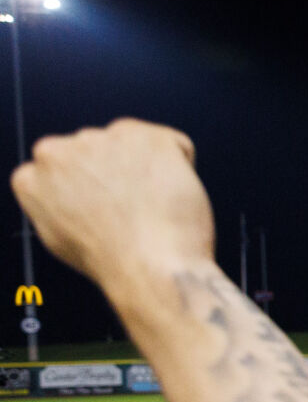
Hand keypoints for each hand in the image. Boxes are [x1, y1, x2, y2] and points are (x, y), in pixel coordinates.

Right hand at [10, 119, 215, 290]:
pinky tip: (174, 197)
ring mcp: (101, 139)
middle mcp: (59, 150)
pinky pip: (174, 145)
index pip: (63, 169)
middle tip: (135, 210)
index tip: (106, 209)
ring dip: (147, 168)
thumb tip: (70, 193)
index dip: (92, 190)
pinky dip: (181, 166)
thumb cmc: (114, 261)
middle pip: (97, 152)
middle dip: (117, 173)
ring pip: (133, 146)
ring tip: (154, 208)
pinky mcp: (146, 136)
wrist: (150, 265)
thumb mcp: (61, 237)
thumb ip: (57, 204)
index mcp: (32, 177)